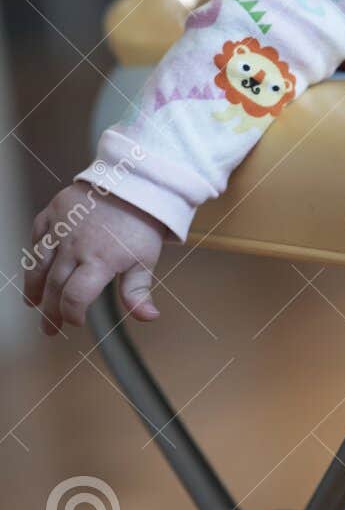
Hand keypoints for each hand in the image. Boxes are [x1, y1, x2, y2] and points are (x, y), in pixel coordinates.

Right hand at [22, 182, 167, 335]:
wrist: (136, 181)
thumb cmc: (143, 221)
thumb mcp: (146, 259)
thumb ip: (138, 291)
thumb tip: (148, 317)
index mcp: (99, 260)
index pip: (75, 297)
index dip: (71, 314)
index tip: (75, 322)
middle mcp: (75, 246)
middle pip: (54, 286)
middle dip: (49, 311)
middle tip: (48, 328)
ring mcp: (62, 228)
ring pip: (38, 263)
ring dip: (34, 287)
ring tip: (32, 303)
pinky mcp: (55, 211)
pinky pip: (38, 236)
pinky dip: (35, 253)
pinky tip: (35, 267)